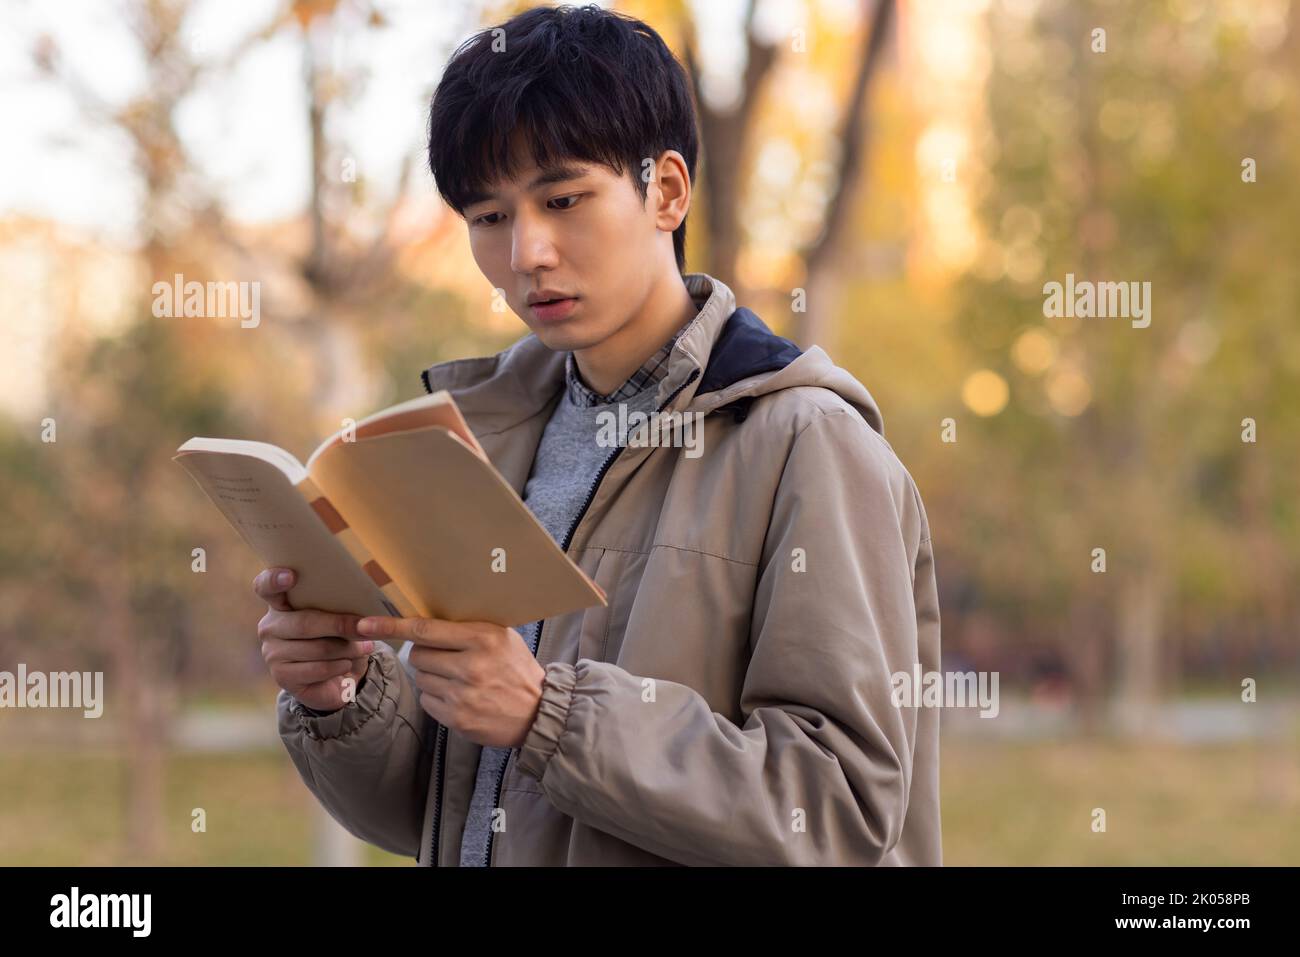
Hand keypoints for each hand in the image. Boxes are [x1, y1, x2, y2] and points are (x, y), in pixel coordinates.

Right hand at [254, 568, 374, 712]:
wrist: (333, 676)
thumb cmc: (335, 636)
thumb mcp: (338, 616)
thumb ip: (345, 606)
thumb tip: (368, 614)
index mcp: (281, 603)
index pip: (265, 587)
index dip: (274, 579)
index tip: (291, 575)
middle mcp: (270, 627)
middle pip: (305, 623)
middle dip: (340, 625)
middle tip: (367, 627)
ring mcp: (272, 653)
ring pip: (318, 648)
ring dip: (348, 649)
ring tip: (364, 647)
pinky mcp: (282, 677)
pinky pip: (318, 669)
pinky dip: (340, 666)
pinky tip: (347, 664)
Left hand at [357, 615, 544, 748]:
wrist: (538, 712)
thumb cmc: (516, 668)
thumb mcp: (501, 637)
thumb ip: (466, 628)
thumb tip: (422, 619)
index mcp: (482, 638)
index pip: (425, 629)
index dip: (391, 626)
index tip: (365, 623)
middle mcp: (470, 666)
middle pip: (417, 655)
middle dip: (424, 654)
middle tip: (446, 657)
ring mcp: (463, 694)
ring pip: (421, 678)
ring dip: (432, 676)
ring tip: (458, 679)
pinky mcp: (457, 718)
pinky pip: (428, 700)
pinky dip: (437, 697)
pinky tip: (458, 696)